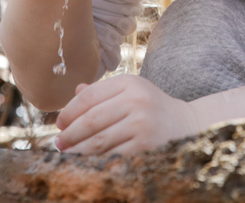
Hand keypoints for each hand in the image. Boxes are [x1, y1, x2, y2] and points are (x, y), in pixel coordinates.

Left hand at [54, 75, 200, 155]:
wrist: (185, 124)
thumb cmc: (151, 107)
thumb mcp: (131, 91)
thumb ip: (103, 92)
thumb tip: (75, 93)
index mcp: (129, 82)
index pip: (89, 97)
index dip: (69, 111)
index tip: (60, 123)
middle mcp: (136, 100)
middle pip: (91, 120)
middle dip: (70, 133)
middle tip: (59, 142)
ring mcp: (142, 123)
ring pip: (99, 141)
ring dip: (78, 150)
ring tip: (67, 153)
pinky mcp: (145, 146)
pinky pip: (111, 155)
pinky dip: (95, 160)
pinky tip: (87, 161)